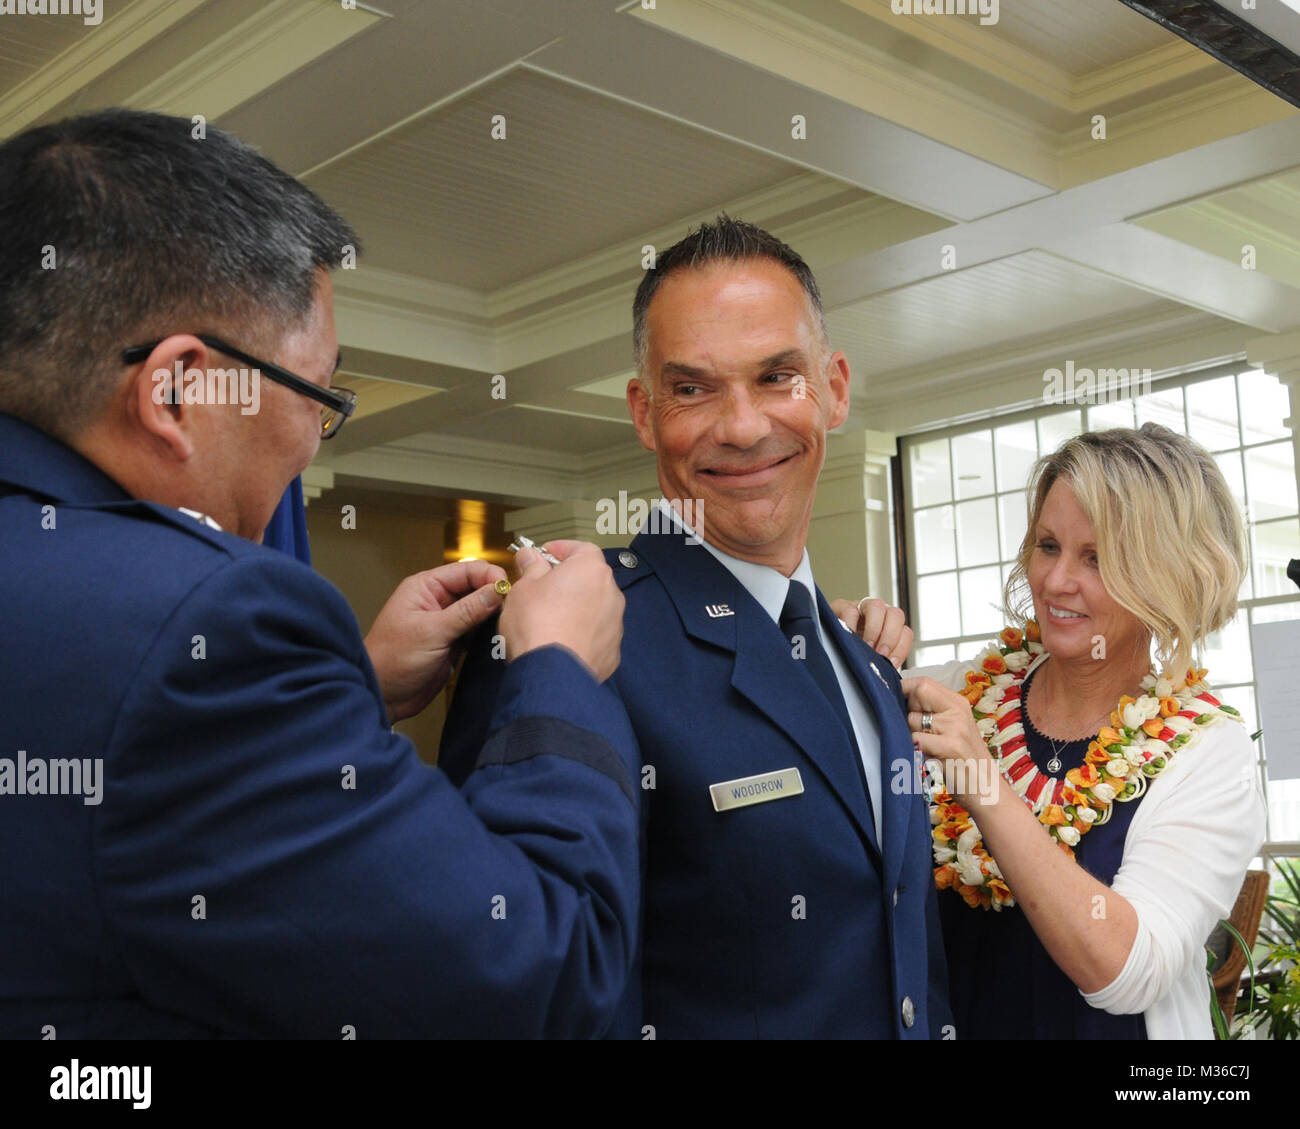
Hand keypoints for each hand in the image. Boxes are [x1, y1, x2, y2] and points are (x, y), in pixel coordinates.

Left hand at [365, 560, 507, 722]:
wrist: (383, 697)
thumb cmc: (392, 660)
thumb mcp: (432, 632)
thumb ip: (467, 611)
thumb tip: (497, 590)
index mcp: (426, 587)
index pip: (466, 570)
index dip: (489, 576)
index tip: (508, 590)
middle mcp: (437, 600)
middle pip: (476, 587)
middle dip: (495, 594)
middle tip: (513, 607)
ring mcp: (447, 622)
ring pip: (480, 609)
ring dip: (494, 614)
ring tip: (510, 621)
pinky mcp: (454, 642)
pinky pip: (477, 630)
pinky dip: (489, 632)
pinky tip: (500, 635)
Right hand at [499, 540, 623, 682]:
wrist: (552, 673)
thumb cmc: (537, 624)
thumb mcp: (523, 588)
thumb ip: (530, 568)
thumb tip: (530, 556)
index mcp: (590, 570)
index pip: (581, 548)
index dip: (561, 549)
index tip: (543, 555)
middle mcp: (611, 593)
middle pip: (590, 579)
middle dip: (568, 581)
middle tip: (542, 588)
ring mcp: (615, 624)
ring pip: (595, 608)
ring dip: (577, 608)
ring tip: (550, 619)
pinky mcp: (612, 651)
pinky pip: (596, 635)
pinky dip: (582, 634)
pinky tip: (561, 641)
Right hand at [831, 596, 912, 669]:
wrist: (825, 642)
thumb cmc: (851, 653)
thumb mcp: (870, 659)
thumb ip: (882, 664)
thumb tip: (891, 674)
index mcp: (889, 628)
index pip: (905, 632)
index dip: (901, 648)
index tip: (891, 662)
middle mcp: (879, 615)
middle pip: (896, 615)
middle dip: (890, 637)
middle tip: (879, 653)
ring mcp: (861, 608)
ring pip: (877, 606)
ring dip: (874, 628)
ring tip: (865, 645)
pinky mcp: (842, 606)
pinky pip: (851, 609)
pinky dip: (851, 624)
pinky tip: (848, 636)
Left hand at [901, 676, 991, 803]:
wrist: (987, 791)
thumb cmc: (962, 761)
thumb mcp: (952, 729)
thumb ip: (932, 712)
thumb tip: (899, 699)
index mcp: (958, 703)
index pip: (923, 682)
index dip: (904, 689)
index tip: (896, 701)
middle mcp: (958, 711)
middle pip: (917, 692)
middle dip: (907, 710)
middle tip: (916, 731)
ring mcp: (955, 727)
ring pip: (912, 719)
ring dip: (909, 734)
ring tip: (925, 749)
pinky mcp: (951, 746)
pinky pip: (916, 739)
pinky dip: (915, 750)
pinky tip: (926, 758)